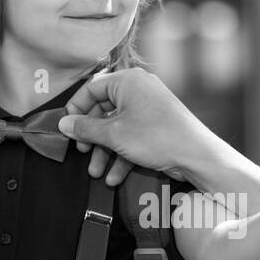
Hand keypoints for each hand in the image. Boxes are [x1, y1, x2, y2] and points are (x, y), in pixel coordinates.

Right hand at [59, 68, 214, 185]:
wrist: (196, 155)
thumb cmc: (157, 137)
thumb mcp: (113, 134)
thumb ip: (85, 129)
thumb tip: (64, 124)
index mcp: (127, 81)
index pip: (91, 89)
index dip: (76, 109)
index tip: (68, 129)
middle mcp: (138, 90)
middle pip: (103, 111)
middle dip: (92, 137)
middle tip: (82, 152)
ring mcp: (148, 109)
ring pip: (117, 129)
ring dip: (105, 152)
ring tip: (97, 173)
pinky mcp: (156, 127)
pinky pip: (132, 138)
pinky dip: (122, 156)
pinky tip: (114, 178)